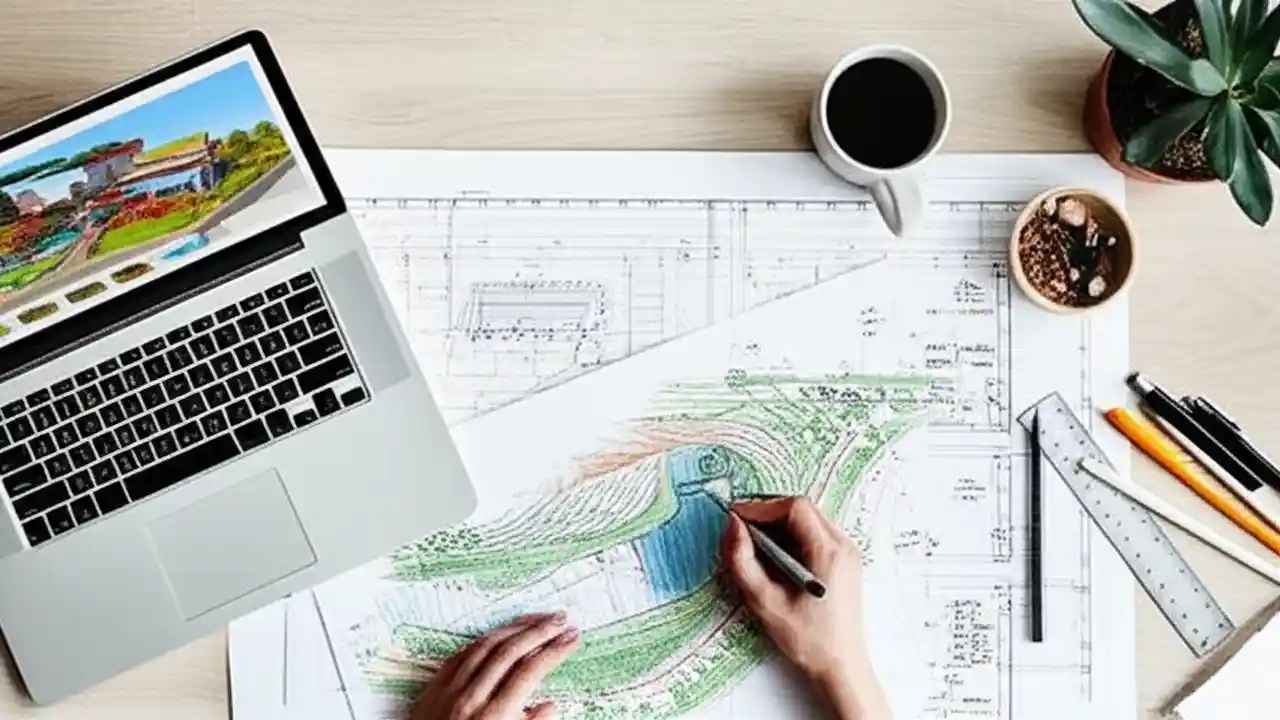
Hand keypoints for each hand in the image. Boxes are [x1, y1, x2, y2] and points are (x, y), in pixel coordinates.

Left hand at [411, 612, 579, 719]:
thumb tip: (549, 706)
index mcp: (493, 718)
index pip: (530, 672)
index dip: (554, 651)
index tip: (572, 638)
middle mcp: (470, 699)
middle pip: (509, 652)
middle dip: (539, 631)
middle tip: (561, 619)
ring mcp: (448, 691)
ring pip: (484, 646)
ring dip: (514, 628)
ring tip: (535, 619)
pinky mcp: (432, 690)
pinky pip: (460, 655)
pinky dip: (483, 641)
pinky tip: (497, 635)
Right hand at [720, 497, 890, 719]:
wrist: (841, 667)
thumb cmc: (807, 641)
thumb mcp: (765, 602)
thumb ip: (743, 561)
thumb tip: (732, 526)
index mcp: (829, 552)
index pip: (794, 508)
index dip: (761, 507)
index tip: (736, 517)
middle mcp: (844, 546)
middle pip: (803, 509)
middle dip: (768, 513)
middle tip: (742, 529)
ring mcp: (848, 553)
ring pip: (809, 519)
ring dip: (780, 524)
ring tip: (754, 543)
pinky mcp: (845, 562)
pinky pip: (816, 534)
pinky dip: (792, 536)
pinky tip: (774, 556)